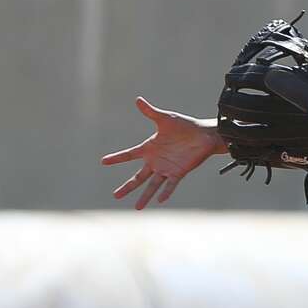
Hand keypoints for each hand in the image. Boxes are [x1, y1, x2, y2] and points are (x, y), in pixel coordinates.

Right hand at [101, 97, 220, 208]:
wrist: (204, 135)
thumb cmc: (185, 126)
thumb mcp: (165, 118)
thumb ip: (150, 112)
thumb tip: (137, 99)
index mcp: (150, 148)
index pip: (129, 155)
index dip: (116, 158)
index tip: (103, 162)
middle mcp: (156, 161)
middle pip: (138, 177)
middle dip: (127, 187)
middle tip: (115, 196)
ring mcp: (167, 168)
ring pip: (152, 185)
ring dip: (145, 196)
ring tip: (137, 208)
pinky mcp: (179, 172)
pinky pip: (171, 184)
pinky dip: (166, 191)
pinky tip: (160, 200)